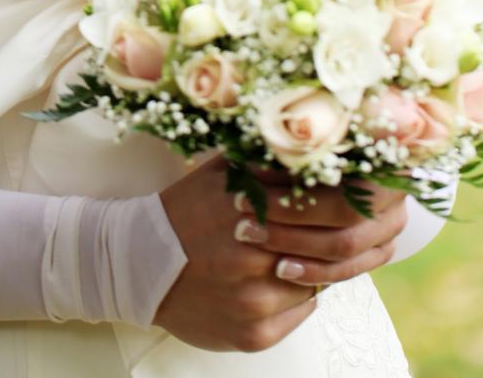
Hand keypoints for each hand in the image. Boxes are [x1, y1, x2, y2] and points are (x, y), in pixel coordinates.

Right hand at [152, 154, 407, 353]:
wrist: (137, 262)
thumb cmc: (186, 209)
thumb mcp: (222, 171)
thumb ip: (267, 160)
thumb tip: (315, 146)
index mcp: (248, 211)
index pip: (317, 212)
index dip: (335, 207)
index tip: (344, 200)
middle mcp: (252, 259)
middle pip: (320, 251)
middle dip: (329, 239)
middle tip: (334, 228)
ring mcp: (253, 303)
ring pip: (313, 284)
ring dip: (313, 269)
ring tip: (302, 253)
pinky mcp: (251, 336)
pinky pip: (298, 315)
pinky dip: (297, 297)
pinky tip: (281, 279)